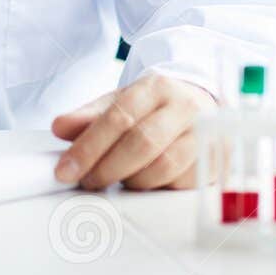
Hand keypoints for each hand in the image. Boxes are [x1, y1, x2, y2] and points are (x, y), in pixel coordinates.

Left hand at [50, 73, 214, 190]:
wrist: (201, 103)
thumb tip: (59, 127)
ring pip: (162, 167)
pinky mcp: (216, 160)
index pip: (118, 117)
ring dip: (132, 180)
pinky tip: (145, 181)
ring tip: (118, 178)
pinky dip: (156, 187)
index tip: (65, 170)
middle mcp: (184, 107)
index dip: (88, 147)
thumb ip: (89, 116)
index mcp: (156, 87)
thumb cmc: (155, 108)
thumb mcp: (120, 102)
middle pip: (141, 144)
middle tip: (87, 181)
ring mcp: (205, 134)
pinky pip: (180, 183)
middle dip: (107, 168)